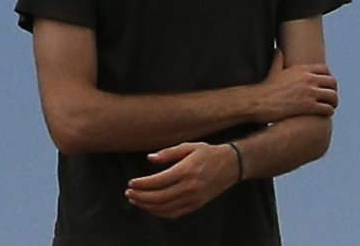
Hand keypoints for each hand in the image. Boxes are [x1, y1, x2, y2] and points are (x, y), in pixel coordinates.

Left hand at [125, 142, 239, 219]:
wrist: (230, 166)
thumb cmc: (207, 153)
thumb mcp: (188, 146)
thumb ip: (168, 153)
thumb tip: (149, 158)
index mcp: (186, 170)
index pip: (158, 181)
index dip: (142, 184)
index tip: (130, 183)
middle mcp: (190, 187)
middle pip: (159, 197)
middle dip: (140, 197)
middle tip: (129, 193)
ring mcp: (193, 198)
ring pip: (165, 208)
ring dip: (147, 206)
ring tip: (136, 200)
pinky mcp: (196, 205)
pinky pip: (175, 213)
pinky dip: (160, 213)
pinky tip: (151, 208)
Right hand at [254, 58, 337, 120]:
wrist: (260, 101)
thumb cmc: (266, 88)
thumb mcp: (274, 69)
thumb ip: (279, 59)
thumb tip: (278, 49)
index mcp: (302, 69)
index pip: (325, 70)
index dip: (328, 78)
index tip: (327, 85)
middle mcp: (308, 79)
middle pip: (332, 82)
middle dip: (333, 90)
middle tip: (330, 98)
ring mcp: (309, 92)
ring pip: (332, 96)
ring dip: (333, 102)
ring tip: (330, 107)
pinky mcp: (308, 107)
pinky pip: (327, 109)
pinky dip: (329, 112)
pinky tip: (325, 114)